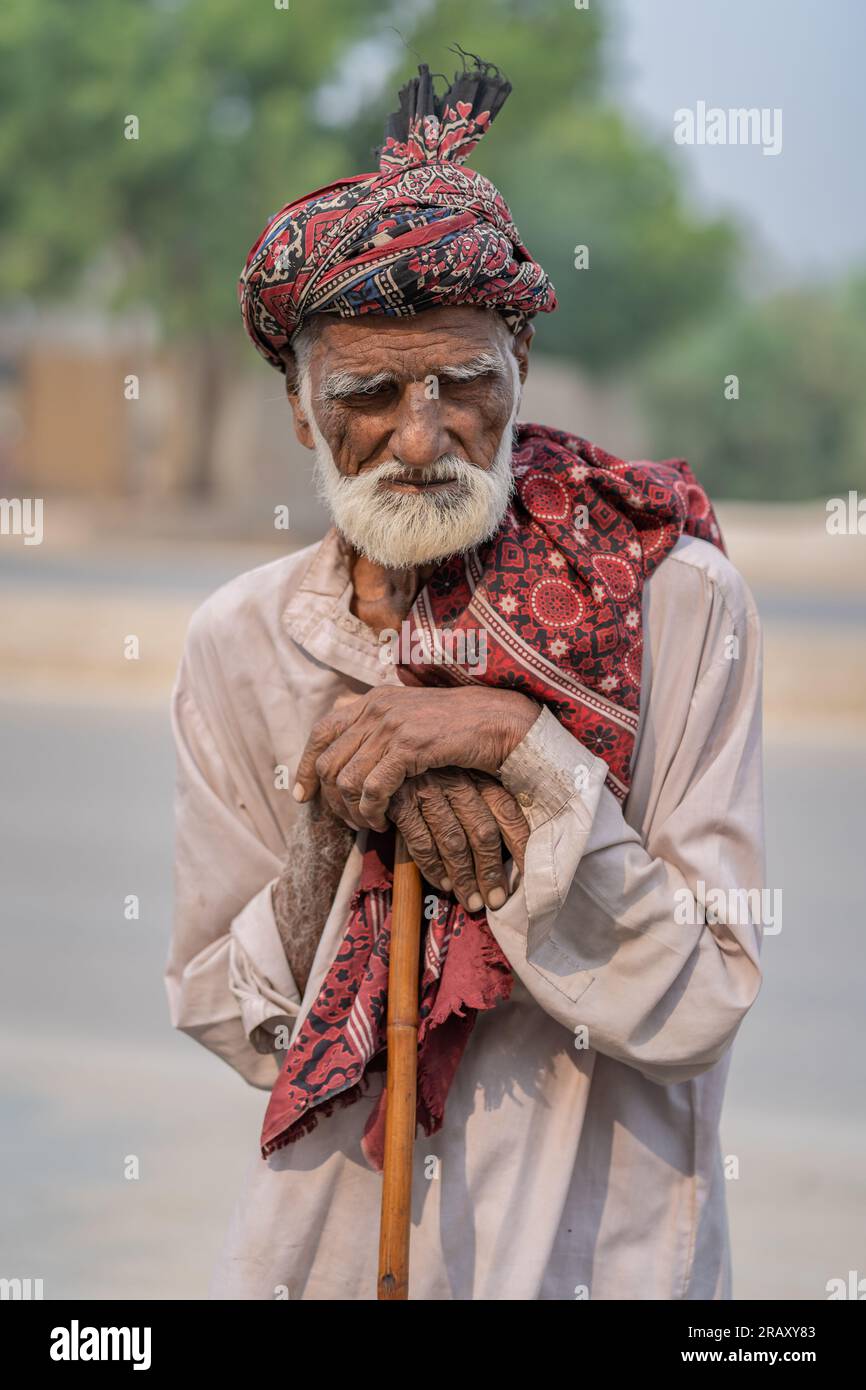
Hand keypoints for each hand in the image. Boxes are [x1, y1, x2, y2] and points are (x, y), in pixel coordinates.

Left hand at [294, 685, 538, 830]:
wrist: (500, 721)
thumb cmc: (461, 727)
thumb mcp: (412, 720)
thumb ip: (381, 727)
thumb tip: (352, 748)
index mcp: (373, 700)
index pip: (321, 731)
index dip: (304, 766)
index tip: (302, 795)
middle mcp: (376, 708)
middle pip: (328, 761)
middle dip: (331, 799)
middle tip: (345, 823)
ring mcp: (391, 726)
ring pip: (347, 778)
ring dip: (353, 810)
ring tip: (368, 825)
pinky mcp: (409, 746)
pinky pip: (373, 788)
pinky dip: (372, 811)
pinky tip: (383, 823)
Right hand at [388, 768, 529, 911]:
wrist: (384, 746)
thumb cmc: (429, 765)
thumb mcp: (460, 770)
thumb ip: (479, 798)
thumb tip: (508, 843)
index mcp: (477, 772)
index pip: (507, 809)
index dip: (520, 843)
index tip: (529, 873)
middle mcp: (456, 779)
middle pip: (483, 832)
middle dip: (490, 871)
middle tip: (497, 900)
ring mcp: (427, 789)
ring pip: (453, 842)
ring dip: (463, 878)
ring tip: (472, 902)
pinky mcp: (400, 800)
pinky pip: (420, 842)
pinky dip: (433, 868)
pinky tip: (442, 884)